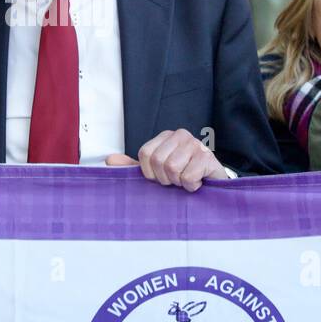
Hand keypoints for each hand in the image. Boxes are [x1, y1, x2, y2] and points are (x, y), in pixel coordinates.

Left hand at [105, 129, 227, 192]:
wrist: (211, 184)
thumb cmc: (182, 176)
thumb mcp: (155, 171)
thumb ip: (133, 166)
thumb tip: (110, 160)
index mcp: (165, 137)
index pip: (145, 154)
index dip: (150, 172)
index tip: (160, 177)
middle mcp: (180, 135)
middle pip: (158, 161)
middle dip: (165, 179)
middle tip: (176, 180)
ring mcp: (195, 144)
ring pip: (172, 168)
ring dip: (178, 182)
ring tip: (186, 180)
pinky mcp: (208, 157)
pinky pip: (188, 176)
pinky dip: (191, 186)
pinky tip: (197, 183)